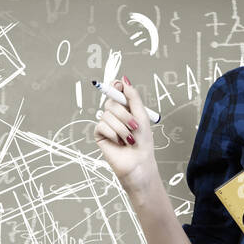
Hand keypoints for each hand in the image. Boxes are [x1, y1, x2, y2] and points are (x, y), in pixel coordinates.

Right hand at [92, 76, 158, 193]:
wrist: (138, 163)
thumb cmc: (143, 142)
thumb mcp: (142, 115)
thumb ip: (133, 97)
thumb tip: (123, 80)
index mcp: (126, 107)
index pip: (116, 90)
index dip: (115, 87)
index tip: (119, 86)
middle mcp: (115, 114)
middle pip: (111, 102)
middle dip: (124, 114)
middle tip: (134, 126)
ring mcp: (106, 124)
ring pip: (107, 115)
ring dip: (122, 128)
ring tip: (128, 139)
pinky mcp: (100, 134)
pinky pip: (102, 126)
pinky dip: (113, 134)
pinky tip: (119, 143)